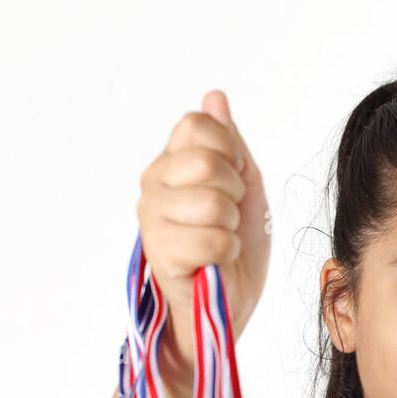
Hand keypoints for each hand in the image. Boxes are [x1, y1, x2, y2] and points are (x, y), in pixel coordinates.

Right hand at [136, 89, 270, 373]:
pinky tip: (215, 260)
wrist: (228, 301)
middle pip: (208, 162)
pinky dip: (228, 251)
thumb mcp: (245, 187)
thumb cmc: (235, 246)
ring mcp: (151, 216)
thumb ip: (230, 143)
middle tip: (229, 218)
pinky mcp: (160, 251)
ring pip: (212, 202)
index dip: (231, 154)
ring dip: (231, 225)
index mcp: (171, 160)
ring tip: (222, 239)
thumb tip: (215, 96)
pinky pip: (213, 238)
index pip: (200, 125)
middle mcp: (153, 181)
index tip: (232, 185)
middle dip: (234, 194)